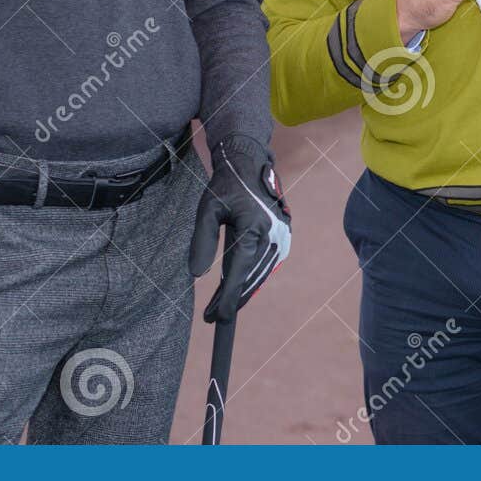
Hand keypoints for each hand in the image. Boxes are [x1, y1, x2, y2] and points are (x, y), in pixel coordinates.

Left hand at [189, 136, 290, 322]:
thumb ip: (203, 241)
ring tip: (221, 306)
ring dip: (242, 291)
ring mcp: (281, 235)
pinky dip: (253, 277)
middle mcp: (273, 234)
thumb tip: (197, 275)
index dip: (227, 297)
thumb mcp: (207, 209)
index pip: (239, 271)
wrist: (250, 163)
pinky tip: (238, 287)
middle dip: (232, 299)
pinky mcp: (283, 235)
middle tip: (213, 317)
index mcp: (254, 227)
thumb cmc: (226, 185)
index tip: (216, 317)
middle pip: (251, 277)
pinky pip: (268, 263)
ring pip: (261, 273)